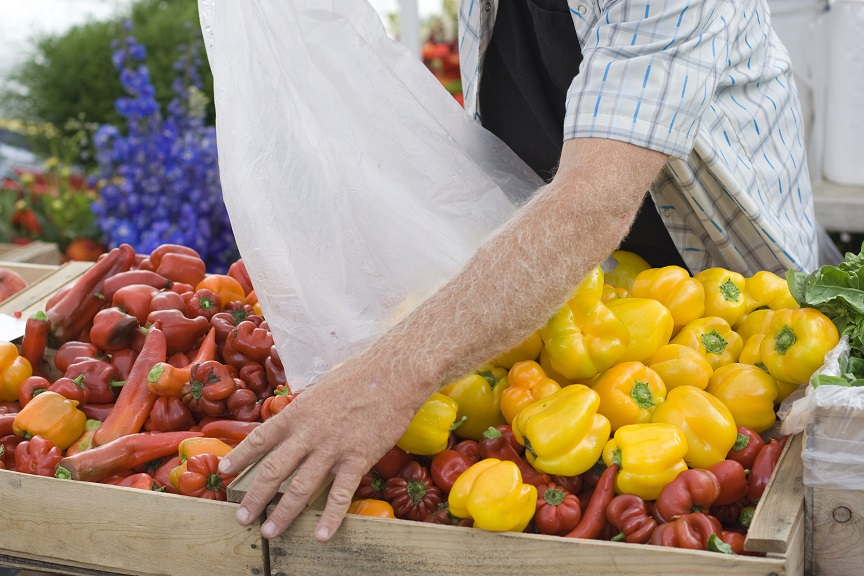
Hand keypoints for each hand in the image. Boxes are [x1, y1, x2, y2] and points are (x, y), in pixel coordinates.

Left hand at [218, 357, 419, 540]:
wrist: (393, 373)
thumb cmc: (359, 375)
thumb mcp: (321, 388)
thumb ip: (306, 410)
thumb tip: (296, 419)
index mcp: (297, 413)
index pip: (260, 438)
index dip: (240, 456)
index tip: (225, 470)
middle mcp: (308, 433)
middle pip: (273, 470)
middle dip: (254, 497)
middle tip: (242, 517)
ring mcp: (332, 448)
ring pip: (300, 487)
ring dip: (283, 513)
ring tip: (270, 531)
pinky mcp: (357, 458)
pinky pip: (340, 494)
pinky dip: (330, 518)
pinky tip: (320, 535)